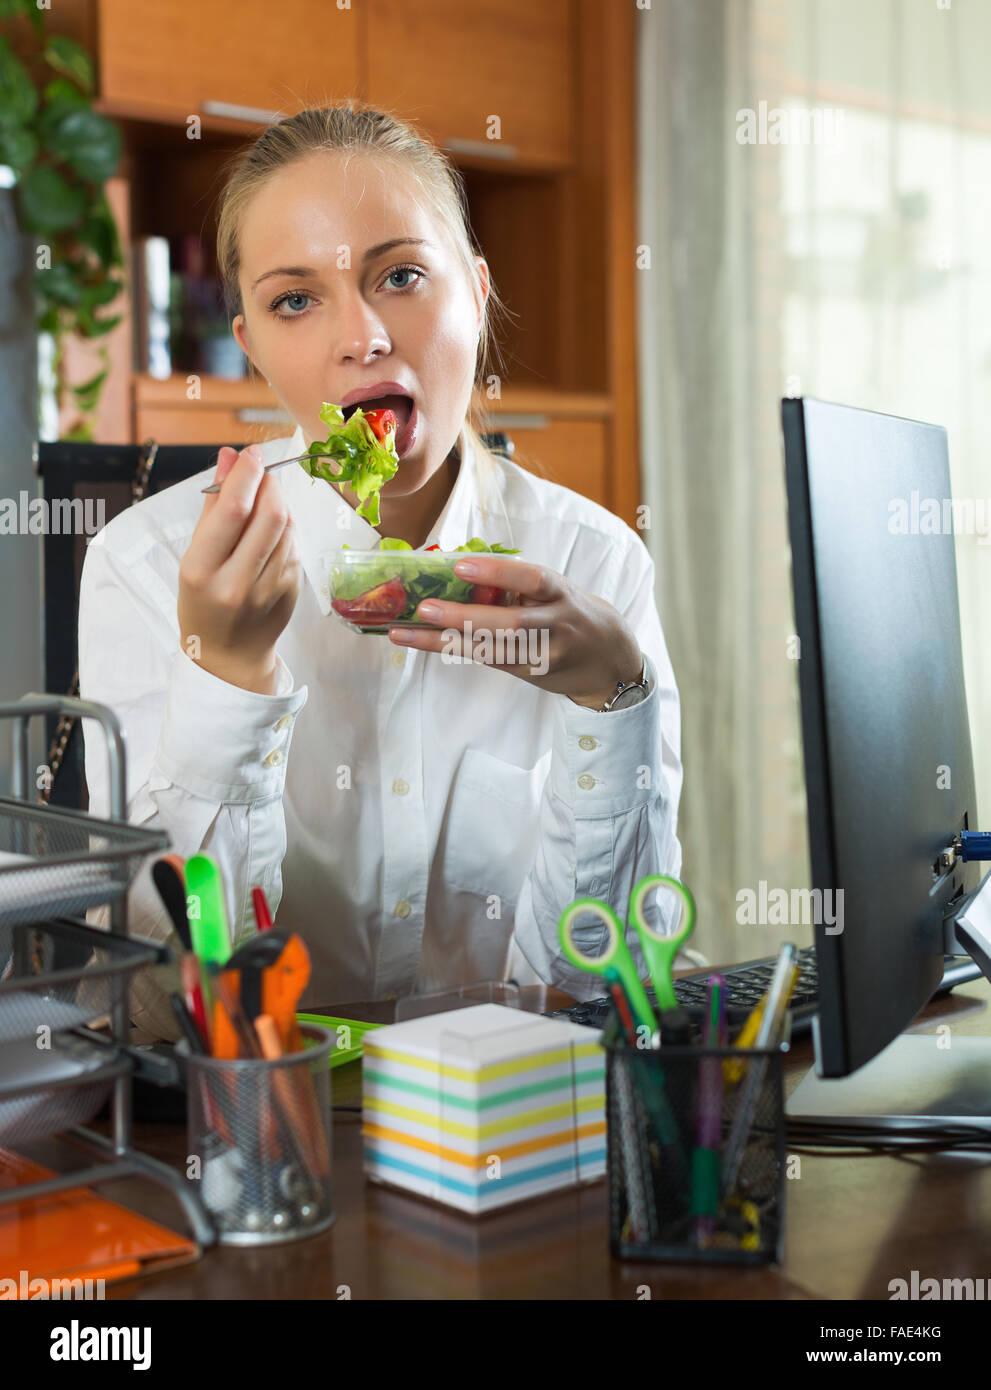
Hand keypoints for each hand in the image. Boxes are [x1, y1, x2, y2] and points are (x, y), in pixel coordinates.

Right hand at [178, 446, 300, 693]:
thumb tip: (228, 456)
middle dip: (268, 484)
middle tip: (260, 472)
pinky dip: (286, 526)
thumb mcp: (194, 557)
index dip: (247, 474)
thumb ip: (213, 506)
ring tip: (262, 500)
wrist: (230, 656)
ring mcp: (270, 589)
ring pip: (287, 527)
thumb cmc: (203, 603)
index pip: (234, 510)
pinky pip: (295, 544)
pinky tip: (272, 529)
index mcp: (203, 572)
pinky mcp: (292, 590)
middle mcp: (238, 583)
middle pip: (270, 514)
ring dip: (278, 503)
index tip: (251, 453)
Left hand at [387, 554, 642, 705]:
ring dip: (443, 640)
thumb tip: (458, 569)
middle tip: (424, 607)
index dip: (498, 572)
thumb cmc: (571, 612)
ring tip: (404, 632)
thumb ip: (517, 584)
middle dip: (462, 616)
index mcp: (561, 593)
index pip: (532, 579)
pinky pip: (488, 661)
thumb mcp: (555, 591)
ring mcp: (543, 654)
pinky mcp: (530, 674)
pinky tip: (425, 643)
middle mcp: (555, 625)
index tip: (462, 566)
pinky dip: (454, 651)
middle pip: (507, 624)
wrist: (609, 660)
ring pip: (491, 649)